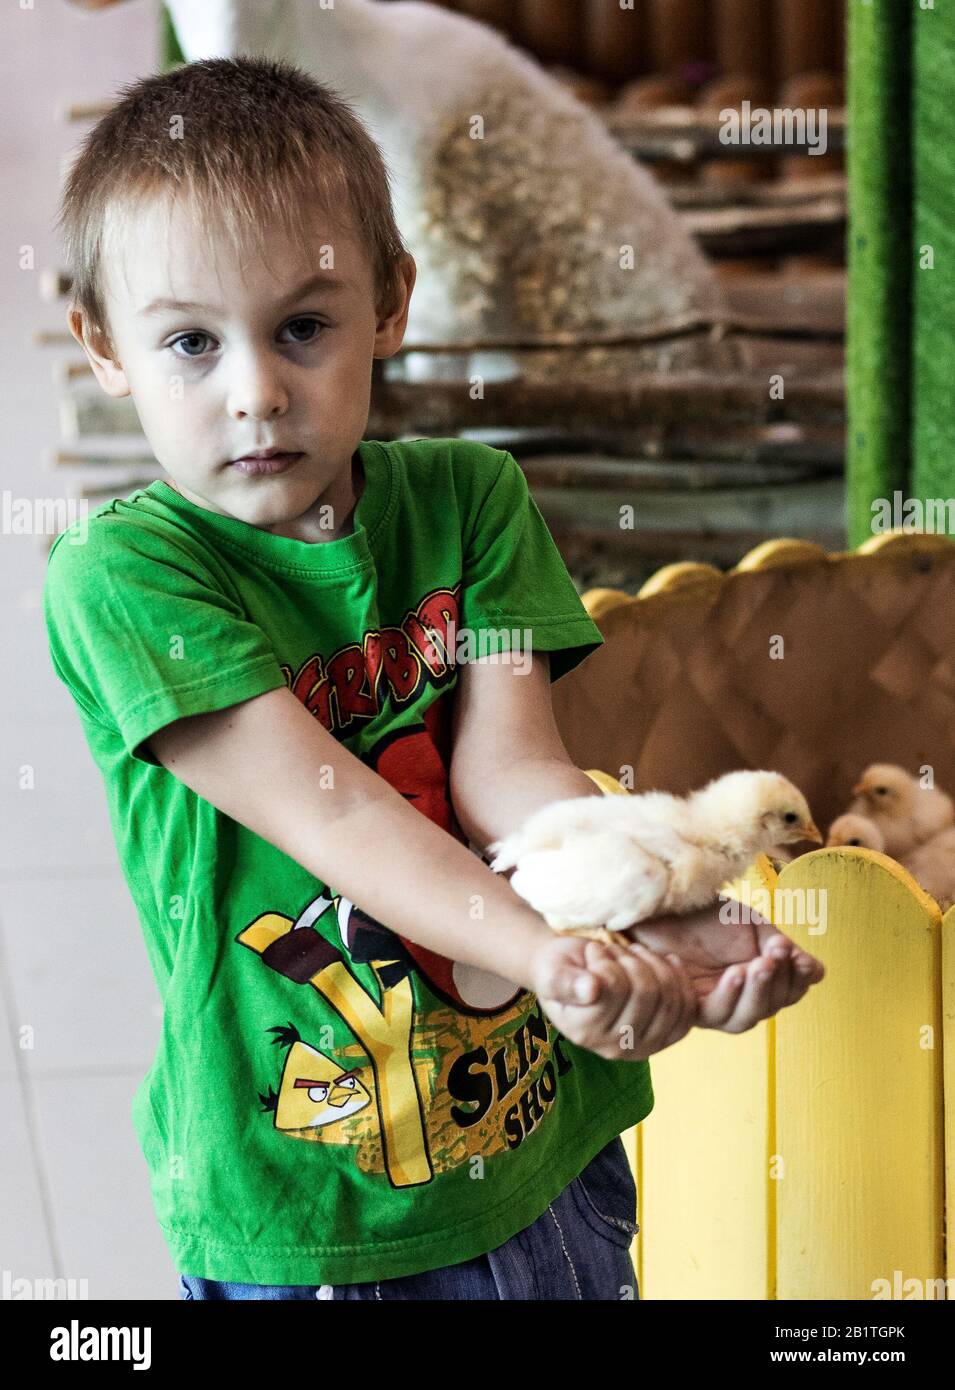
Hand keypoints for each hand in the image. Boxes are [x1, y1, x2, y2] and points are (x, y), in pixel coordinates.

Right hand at [528, 932, 697, 1060]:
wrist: (574, 976)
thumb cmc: (560, 968)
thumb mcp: (552, 970)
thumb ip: (565, 981)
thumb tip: (590, 989)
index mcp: (584, 1032)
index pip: (614, 987)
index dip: (607, 960)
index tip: (593, 951)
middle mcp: (613, 1048)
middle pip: (645, 992)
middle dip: (632, 959)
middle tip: (615, 951)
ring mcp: (643, 1048)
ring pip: (668, 997)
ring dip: (654, 965)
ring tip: (634, 955)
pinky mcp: (665, 1039)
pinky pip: (687, 1011)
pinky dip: (681, 980)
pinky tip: (667, 961)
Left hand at [617, 902, 824, 1032]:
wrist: (661, 902)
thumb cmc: (705, 913)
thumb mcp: (753, 926)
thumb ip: (781, 950)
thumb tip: (820, 974)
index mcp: (756, 978)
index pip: (788, 992)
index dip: (800, 980)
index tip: (804, 960)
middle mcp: (736, 997)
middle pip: (768, 1009)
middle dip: (779, 984)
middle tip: (778, 956)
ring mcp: (710, 1004)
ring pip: (744, 1019)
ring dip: (757, 992)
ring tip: (759, 964)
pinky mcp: (686, 1004)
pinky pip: (714, 1013)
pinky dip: (730, 995)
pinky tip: (734, 973)